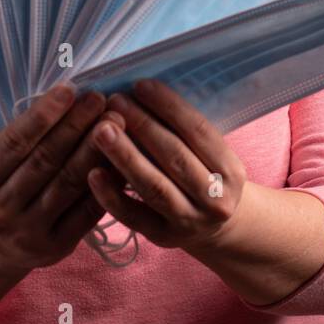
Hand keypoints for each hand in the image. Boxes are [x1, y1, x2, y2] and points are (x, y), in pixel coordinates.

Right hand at [0, 84, 120, 271]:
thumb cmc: (1, 192)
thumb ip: (24, 140)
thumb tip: (67, 97)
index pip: (13, 142)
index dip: (42, 115)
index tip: (69, 89)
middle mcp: (0, 211)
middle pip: (44, 161)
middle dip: (75, 126)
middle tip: (100, 98)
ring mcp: (28, 232)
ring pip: (69, 183)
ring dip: (95, 148)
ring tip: (116, 121)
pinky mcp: (57, 247)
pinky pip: (88, 210)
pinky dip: (107, 181)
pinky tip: (123, 157)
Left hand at [88, 79, 248, 254]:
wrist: (218, 228)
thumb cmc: (206, 177)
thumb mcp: (212, 156)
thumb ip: (184, 132)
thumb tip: (142, 93)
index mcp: (231, 171)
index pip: (199, 132)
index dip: (169, 106)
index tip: (140, 85)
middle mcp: (216, 199)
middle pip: (175, 157)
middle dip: (142, 126)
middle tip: (114, 102)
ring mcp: (189, 221)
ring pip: (153, 187)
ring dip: (124, 155)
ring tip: (100, 130)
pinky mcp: (162, 238)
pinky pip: (133, 216)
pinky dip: (111, 195)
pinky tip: (92, 173)